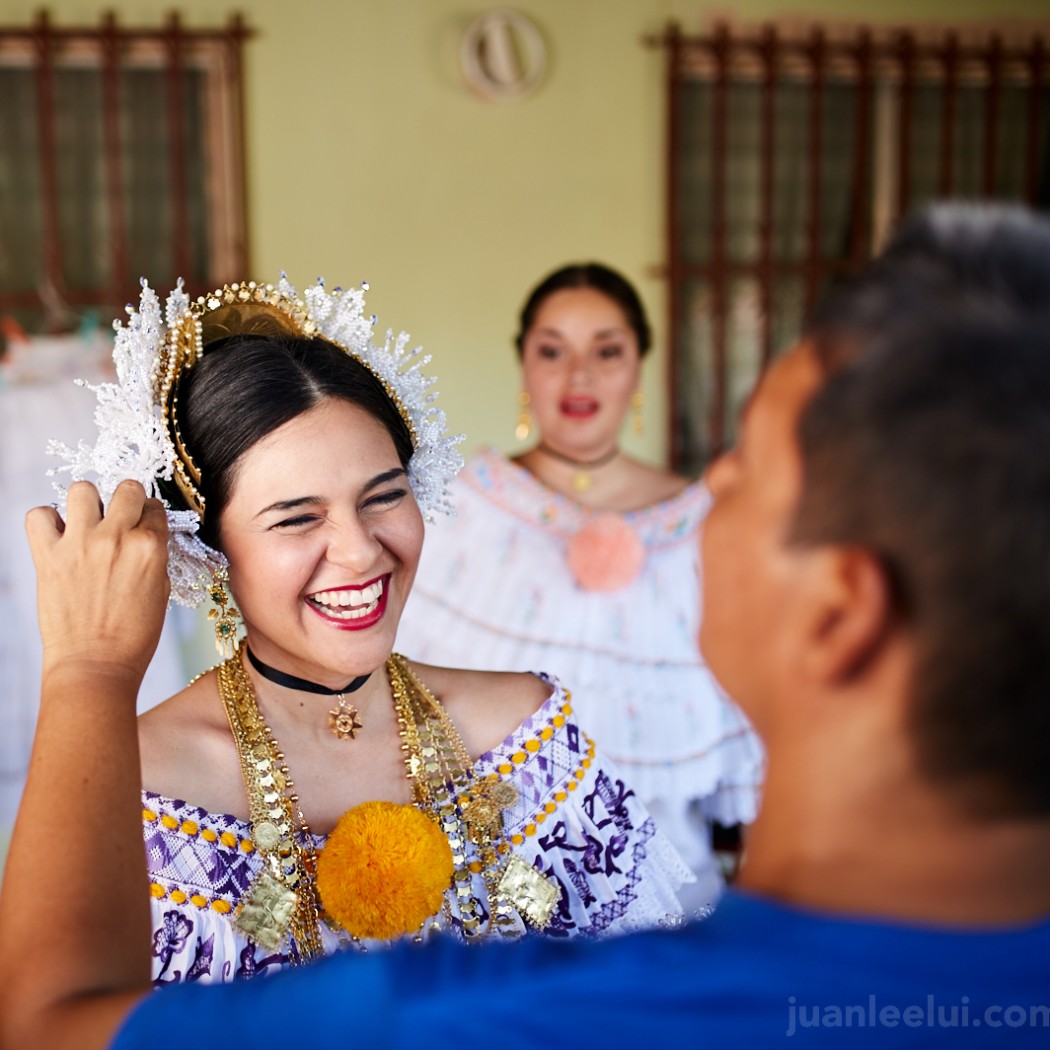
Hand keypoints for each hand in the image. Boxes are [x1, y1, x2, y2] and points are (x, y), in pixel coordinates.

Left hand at [25, 479, 169, 686]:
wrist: (96, 665)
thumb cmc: (132, 637)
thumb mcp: (160, 591)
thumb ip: (153, 557)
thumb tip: (144, 536)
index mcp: (151, 548)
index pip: (155, 509)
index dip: (149, 517)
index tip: (143, 525)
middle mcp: (117, 539)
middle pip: (126, 489)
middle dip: (126, 500)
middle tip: (119, 518)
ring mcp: (81, 545)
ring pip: (82, 489)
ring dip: (87, 502)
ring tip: (86, 522)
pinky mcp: (49, 557)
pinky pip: (38, 515)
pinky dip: (46, 520)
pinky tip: (57, 535)